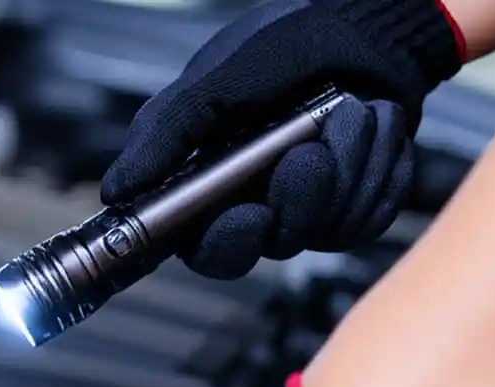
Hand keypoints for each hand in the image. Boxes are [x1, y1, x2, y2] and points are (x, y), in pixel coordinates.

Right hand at [102, 0, 464, 278]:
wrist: (365, 29)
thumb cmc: (285, 47)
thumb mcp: (215, 82)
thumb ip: (165, 136)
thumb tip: (116, 190)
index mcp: (211, 183)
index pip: (205, 248)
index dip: (227, 242)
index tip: (250, 214)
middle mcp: (256, 204)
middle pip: (271, 246)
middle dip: (298, 199)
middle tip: (309, 154)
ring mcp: (308, 209)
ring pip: (326, 228)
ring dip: (347, 164)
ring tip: (351, 110)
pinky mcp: (355, 206)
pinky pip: (367, 216)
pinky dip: (379, 166)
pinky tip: (372, 126)